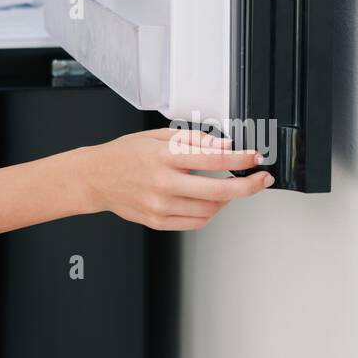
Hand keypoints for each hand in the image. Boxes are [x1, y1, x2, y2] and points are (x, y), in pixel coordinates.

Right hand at [84, 128, 272, 229]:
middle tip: (262, 179)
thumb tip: (223, 146)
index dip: (240, 159)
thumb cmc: (124, 154)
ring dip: (228, 199)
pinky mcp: (158, 222)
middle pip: (218, 190)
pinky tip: (210, 201)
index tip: (255, 157)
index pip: (212, 158)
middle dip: (248, 186)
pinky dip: (210, 212)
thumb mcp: (156, 135)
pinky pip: (196, 222)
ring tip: (229, 187)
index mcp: (163, 156)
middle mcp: (163, 183)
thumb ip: (192, 140)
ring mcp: (160, 206)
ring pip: (210, 209)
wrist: (96, 178)